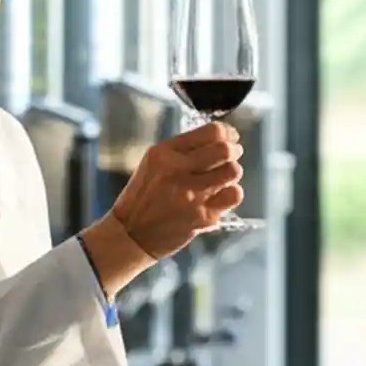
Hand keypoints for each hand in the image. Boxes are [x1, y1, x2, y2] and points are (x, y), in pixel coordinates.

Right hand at [111, 121, 244, 259]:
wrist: (131, 234)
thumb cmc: (145, 195)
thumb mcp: (154, 163)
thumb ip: (184, 149)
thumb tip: (222, 137)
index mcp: (164, 154)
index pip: (211, 132)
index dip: (227, 132)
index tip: (230, 137)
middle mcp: (177, 172)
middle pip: (225, 150)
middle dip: (234, 150)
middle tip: (232, 154)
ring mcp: (191, 196)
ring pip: (232, 172)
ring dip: (231, 172)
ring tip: (223, 176)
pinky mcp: (203, 216)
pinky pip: (233, 195)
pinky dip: (230, 193)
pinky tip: (220, 196)